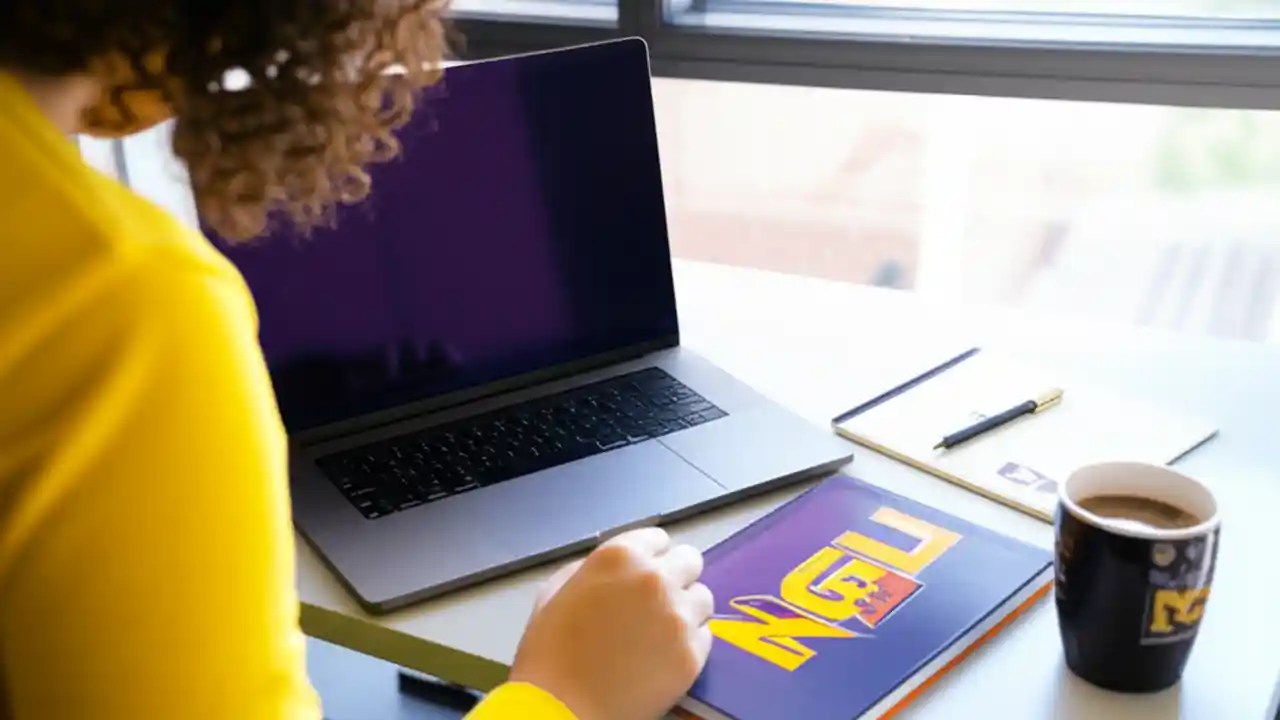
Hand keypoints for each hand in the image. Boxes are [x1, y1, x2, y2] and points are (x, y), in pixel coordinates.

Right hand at [510, 528, 714, 719]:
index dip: (649, 558)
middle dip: (675, 577)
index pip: (658, 538)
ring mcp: (679, 617)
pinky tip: (663, 656)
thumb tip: (621, 570)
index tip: (641, 576)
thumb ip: (596, 569)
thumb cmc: (548, 650)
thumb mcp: (559, 590)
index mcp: (620, 557)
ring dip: (686, 609)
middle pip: (691, 560)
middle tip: (657, 601)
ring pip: (703, 597)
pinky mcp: (693, 654)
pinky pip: (705, 635)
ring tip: (661, 631)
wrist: (560, 707)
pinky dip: (689, 643)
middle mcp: (656, 579)